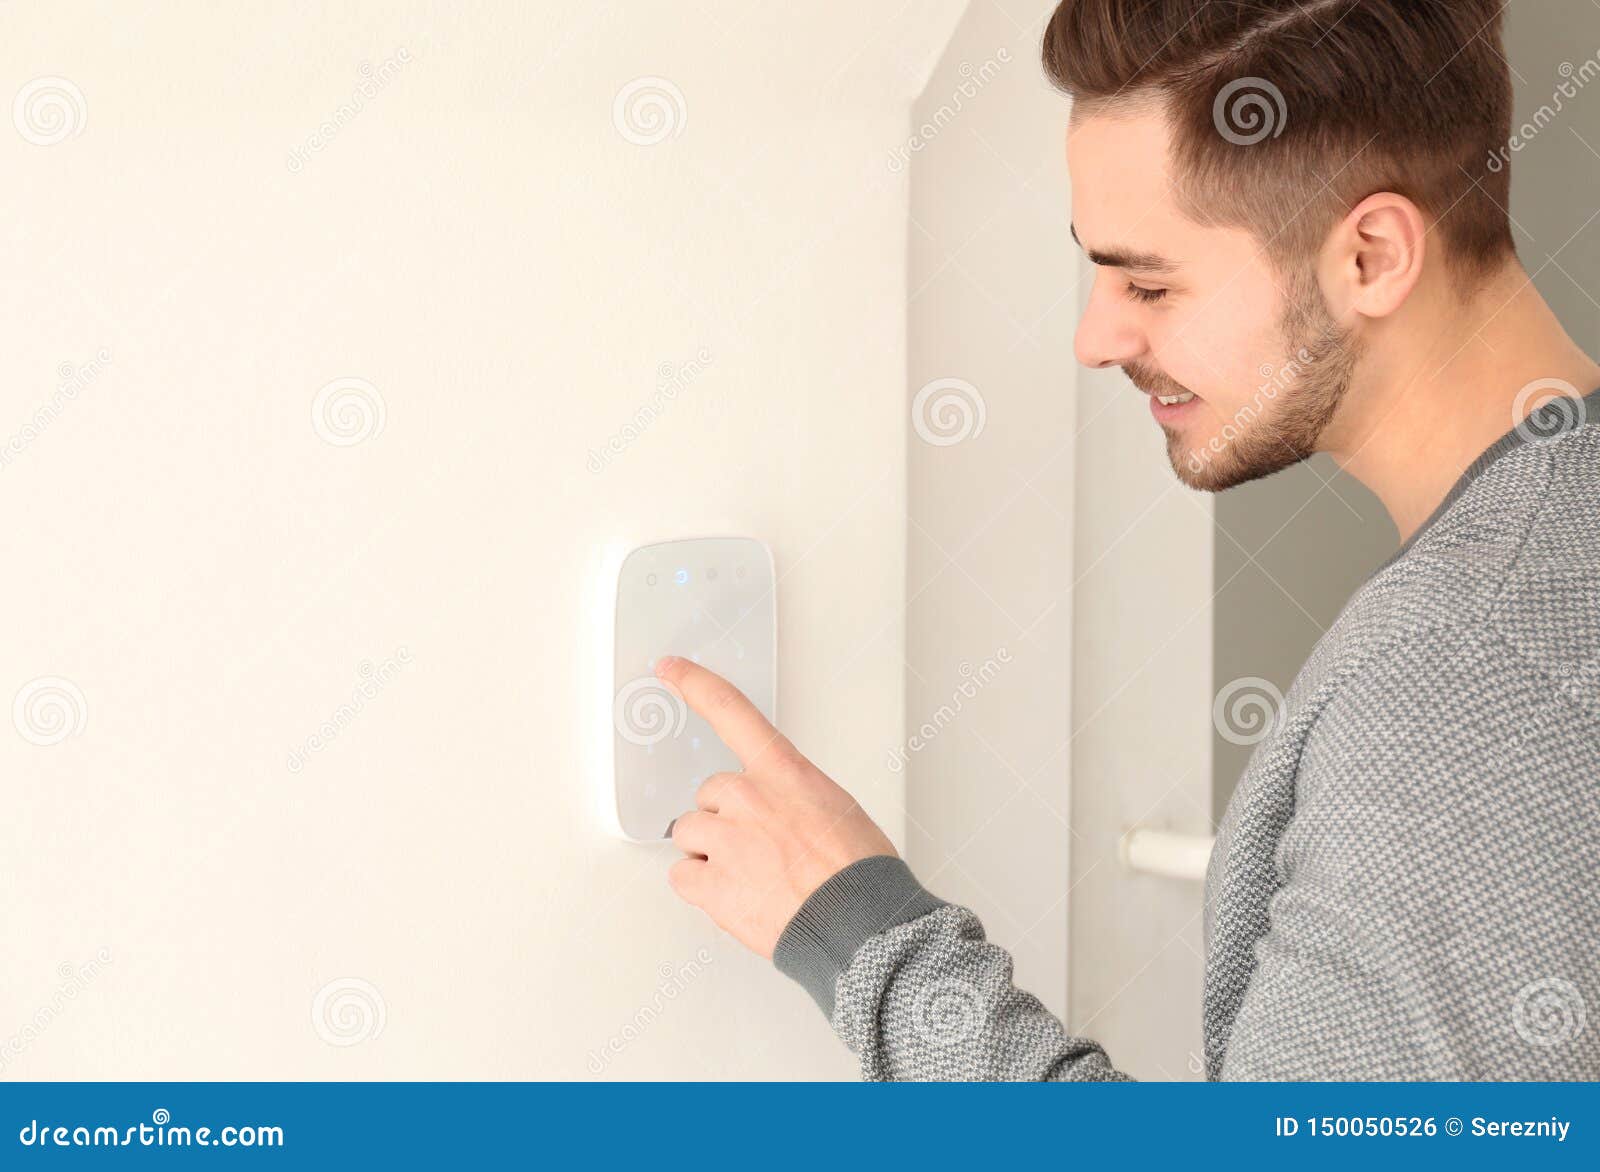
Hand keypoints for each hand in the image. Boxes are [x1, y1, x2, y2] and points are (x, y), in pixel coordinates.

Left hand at [656, 655, 895, 958]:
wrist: (857, 924)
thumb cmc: (858, 872)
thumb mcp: (836, 808)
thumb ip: (792, 798)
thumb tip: (777, 814)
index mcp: (782, 772)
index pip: (731, 711)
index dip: (695, 684)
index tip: (670, 668)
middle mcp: (747, 797)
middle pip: (705, 797)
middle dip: (723, 820)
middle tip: (758, 850)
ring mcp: (725, 840)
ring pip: (688, 836)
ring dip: (709, 854)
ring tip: (751, 877)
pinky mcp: (710, 884)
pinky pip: (682, 877)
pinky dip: (701, 889)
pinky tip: (735, 897)